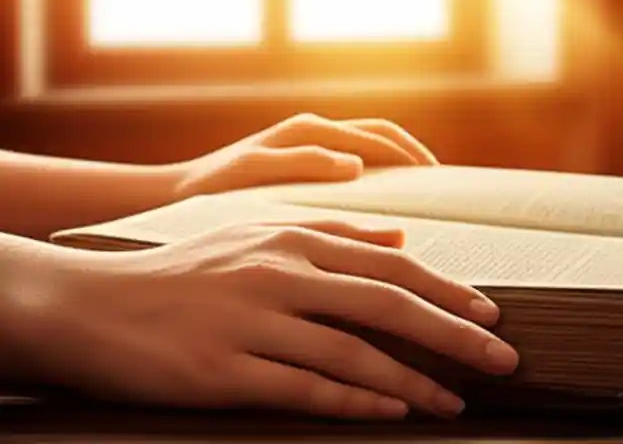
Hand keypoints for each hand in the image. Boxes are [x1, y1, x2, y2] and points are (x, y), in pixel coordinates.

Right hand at [0, 222, 515, 419]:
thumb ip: (334, 235)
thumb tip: (402, 235)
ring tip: (457, 403)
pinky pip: (306, 388)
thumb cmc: (183, 273)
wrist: (91, 306)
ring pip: (355, 351)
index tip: (491, 315)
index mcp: (293, 239)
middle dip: (455, 333)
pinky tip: (396, 413)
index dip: (447, 290)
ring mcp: (253, 322)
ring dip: (416, 381)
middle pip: (388, 303)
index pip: (391, 264)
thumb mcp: (258, 237)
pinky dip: (358, 402)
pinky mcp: (225, 371)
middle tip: (504, 359)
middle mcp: (281, 274)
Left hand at [173, 113, 438, 199]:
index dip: (413, 157)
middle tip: (444, 187)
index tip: (440, 180)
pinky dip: (378, 177)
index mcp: (308, 130)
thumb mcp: (252, 172)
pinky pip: (353, 165)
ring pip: (371, 148)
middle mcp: (312, 131)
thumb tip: (357, 165)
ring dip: (400, 165)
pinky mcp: (302, 165)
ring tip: (425, 196)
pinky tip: (385, 209)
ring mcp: (309, 146)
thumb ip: (303, 163)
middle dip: (416, 156)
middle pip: (383, 135)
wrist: (173, 196)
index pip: (379, 137)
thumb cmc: (210, 189)